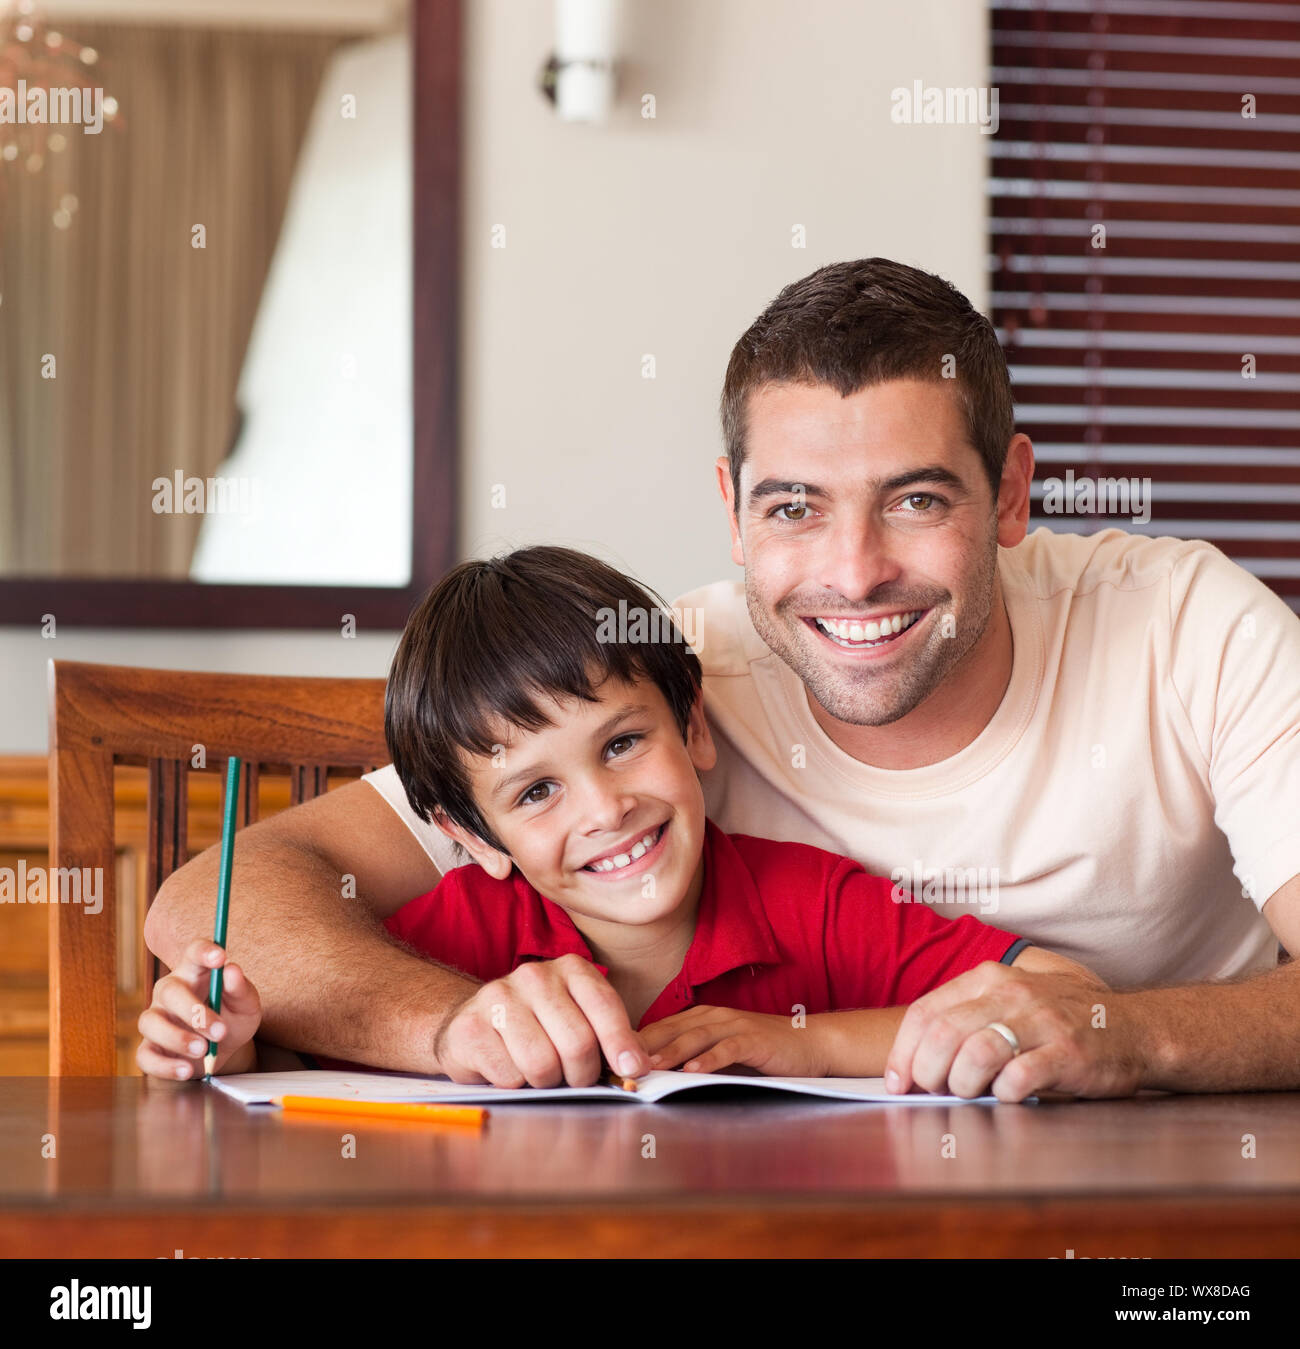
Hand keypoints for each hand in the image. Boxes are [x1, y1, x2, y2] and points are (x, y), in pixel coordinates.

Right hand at [135, 939, 261, 1079]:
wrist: (222, 1052)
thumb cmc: (232, 1019)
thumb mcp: (246, 1005)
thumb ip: (241, 989)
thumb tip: (232, 970)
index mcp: (195, 973)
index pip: (193, 952)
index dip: (204, 951)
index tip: (220, 957)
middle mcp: (169, 992)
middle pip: (168, 990)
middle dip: (193, 1011)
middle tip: (219, 1031)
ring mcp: (156, 1019)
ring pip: (150, 1022)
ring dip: (177, 1038)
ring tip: (203, 1050)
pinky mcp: (149, 1048)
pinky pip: (145, 1056)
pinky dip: (165, 1065)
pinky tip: (187, 1070)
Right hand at [430, 953, 651, 1087]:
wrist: (476, 1023)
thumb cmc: (540, 1026)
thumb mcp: (582, 1019)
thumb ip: (614, 1038)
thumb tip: (641, 1066)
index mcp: (570, 969)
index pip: (604, 1006)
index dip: (621, 1043)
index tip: (633, 1070)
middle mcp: (534, 975)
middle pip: (577, 1043)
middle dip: (581, 1074)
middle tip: (574, 1077)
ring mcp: (499, 997)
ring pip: (542, 1064)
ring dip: (546, 1082)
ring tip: (539, 1070)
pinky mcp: (471, 1027)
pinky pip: (509, 1076)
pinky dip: (515, 1084)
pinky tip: (508, 1066)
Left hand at [638, 1005, 830, 1077]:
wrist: (810, 1042)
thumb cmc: (762, 1051)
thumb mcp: (721, 1053)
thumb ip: (692, 1060)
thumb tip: (653, 1077)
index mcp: (700, 1018)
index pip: (658, 1028)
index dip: (633, 1044)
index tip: (610, 1062)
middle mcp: (713, 1016)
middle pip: (670, 1030)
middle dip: (643, 1049)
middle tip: (619, 1067)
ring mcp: (734, 1025)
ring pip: (694, 1037)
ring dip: (670, 1053)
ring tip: (650, 1068)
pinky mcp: (754, 1039)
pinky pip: (727, 1048)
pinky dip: (709, 1060)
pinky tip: (693, 1072)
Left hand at [884, 960, 1144, 1101]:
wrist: (1135, 1028)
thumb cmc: (1059, 1022)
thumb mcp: (1009, 1003)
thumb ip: (967, 1020)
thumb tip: (915, 1063)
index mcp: (987, 978)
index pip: (925, 1012)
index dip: (903, 1052)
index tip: (898, 1082)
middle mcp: (1011, 993)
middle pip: (943, 1034)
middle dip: (928, 1072)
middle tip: (934, 1093)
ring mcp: (1041, 1021)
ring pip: (975, 1054)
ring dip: (963, 1084)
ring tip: (971, 1094)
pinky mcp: (1068, 1053)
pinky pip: (1018, 1077)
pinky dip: (1003, 1094)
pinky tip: (1009, 1095)